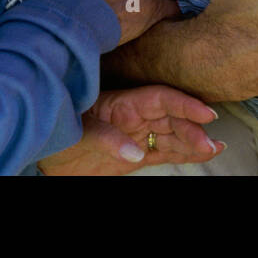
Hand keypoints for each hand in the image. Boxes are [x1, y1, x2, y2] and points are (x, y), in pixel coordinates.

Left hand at [37, 85, 221, 175]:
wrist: (42, 159)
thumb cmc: (55, 135)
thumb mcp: (77, 132)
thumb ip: (107, 138)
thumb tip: (136, 150)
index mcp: (122, 103)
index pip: (160, 98)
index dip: (184, 104)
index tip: (205, 113)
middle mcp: (135, 117)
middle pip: (172, 117)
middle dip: (192, 128)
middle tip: (209, 141)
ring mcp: (138, 134)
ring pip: (174, 135)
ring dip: (194, 141)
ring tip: (214, 148)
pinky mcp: (136, 155)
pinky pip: (167, 152)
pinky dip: (187, 153)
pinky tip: (206, 153)